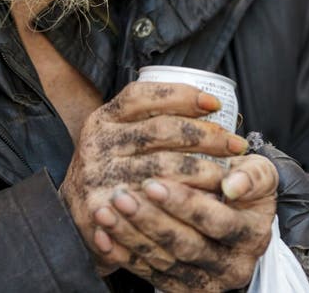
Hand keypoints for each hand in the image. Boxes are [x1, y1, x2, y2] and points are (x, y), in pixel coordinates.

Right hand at [59, 81, 248, 275]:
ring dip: (202, 172)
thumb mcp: (118, 132)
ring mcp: (99, 175)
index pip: (142, 96)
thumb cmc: (111, 164)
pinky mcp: (102, 209)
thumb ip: (148, 118)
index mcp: (105, 117)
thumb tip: (208, 103)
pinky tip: (207, 205)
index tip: (215, 103)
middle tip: (236, 144)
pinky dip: (182, 204)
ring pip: (162, 168)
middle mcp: (99, 142)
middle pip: (159, 131)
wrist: (72, 211)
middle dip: (205, 136)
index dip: (181, 95)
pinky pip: (153, 205)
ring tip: (229, 177)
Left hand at [94, 153, 277, 291]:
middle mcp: (234, 266)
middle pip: (187, 246)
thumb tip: (232, 185)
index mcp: (253, 236)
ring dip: (131, 237)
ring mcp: (208, 281)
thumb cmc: (243, 182)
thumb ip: (252, 175)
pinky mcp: (184, 288)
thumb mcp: (259, 172)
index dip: (184, 204)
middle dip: (151, 221)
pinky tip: (103, 235)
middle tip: (121, 197)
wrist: (235, 210)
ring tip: (105, 212)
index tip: (151, 182)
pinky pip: (150, 274)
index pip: (216, 222)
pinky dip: (124, 256)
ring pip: (164, 262)